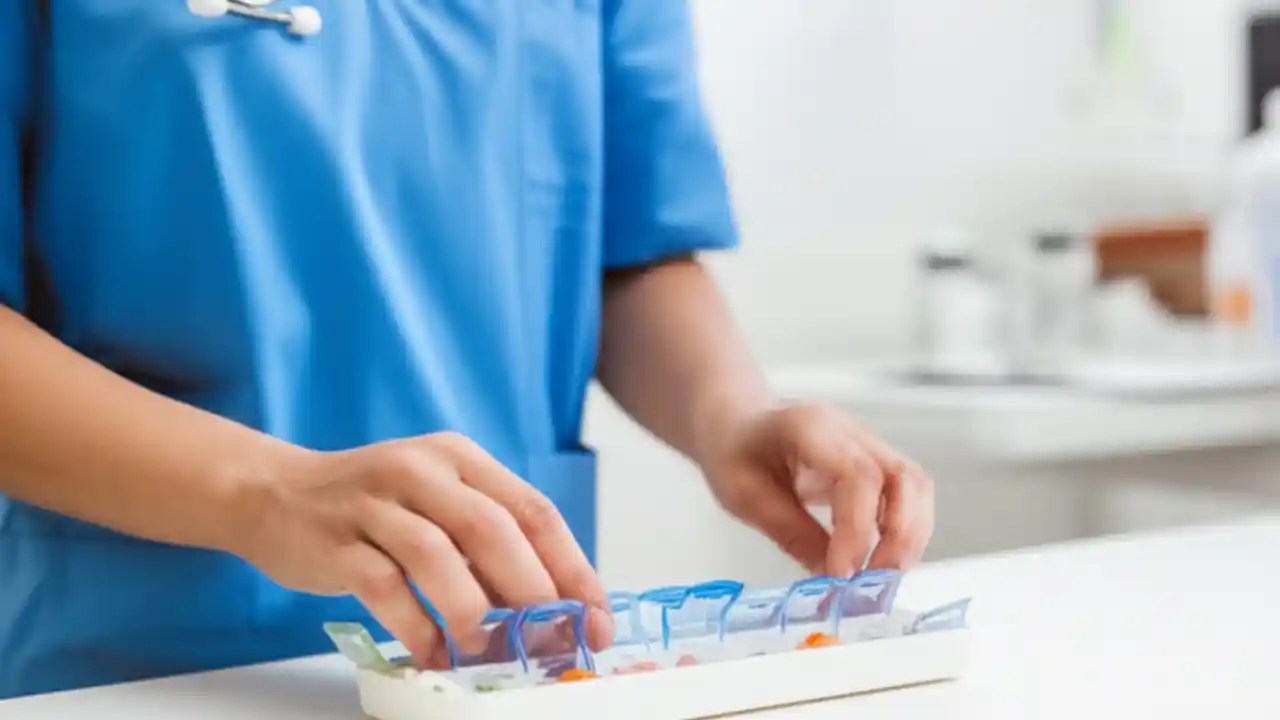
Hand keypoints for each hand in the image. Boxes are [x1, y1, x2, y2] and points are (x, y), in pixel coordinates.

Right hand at [228, 432, 612, 667]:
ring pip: (436, 555)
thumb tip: (552, 609)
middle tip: (552, 643)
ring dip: (471, 611)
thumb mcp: (437, 502)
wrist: (274, 492)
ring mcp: (373, 503)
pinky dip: (415, 626)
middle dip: (532, 593)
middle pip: (492, 529)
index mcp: (460, 459)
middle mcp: (422, 470)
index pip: (533, 510)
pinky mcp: (334, 541)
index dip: (572, 568)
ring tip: (491, 652)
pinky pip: (382, 587)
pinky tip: (434, 655)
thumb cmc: (373, 505)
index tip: (594, 619)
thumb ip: (488, 543)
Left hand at [698, 403, 933, 577]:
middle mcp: (849, 431)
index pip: (858, 477)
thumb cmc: (733, 452)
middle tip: (875, 581)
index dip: (858, 529)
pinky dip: (904, 530)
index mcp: (810, 428)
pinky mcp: (875, 461)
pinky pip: (906, 494)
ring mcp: (867, 443)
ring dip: (910, 536)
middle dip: (900, 536)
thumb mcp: (744, 496)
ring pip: (915, 486)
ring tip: (881, 576)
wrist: (736, 423)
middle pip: (903, 477)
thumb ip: (792, 534)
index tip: (842, 573)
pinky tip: (880, 558)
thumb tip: (833, 580)